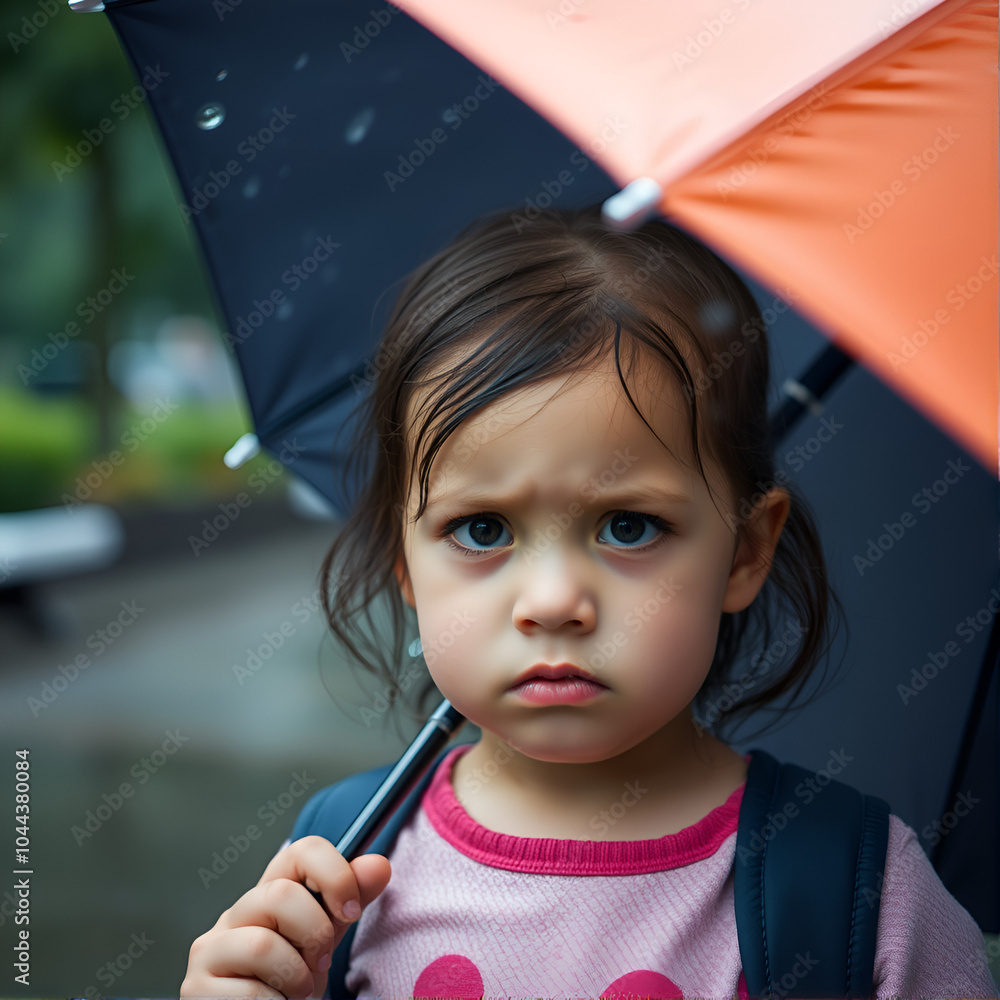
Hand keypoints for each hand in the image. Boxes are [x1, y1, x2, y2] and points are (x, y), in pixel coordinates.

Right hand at [180, 836, 391, 997]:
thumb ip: (351, 899)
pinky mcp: (197, 987)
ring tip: (298, 991)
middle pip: (280, 895)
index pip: (302, 851)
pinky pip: (249, 992)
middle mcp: (237, 911)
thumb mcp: (327, 936)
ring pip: (262, 945)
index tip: (352, 911)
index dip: (334, 873)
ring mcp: (211, 948)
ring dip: (295, 976)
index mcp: (272, 889)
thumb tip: (379, 864)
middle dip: (315, 933)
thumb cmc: (294, 978)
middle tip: (320, 963)